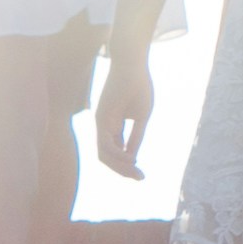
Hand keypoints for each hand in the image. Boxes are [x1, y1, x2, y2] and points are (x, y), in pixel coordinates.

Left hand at [93, 43, 154, 176]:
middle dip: (123, 171)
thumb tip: (133, 156)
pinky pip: (105, 144)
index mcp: (112, 126)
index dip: (127, 166)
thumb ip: (135, 136)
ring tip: (136, 172)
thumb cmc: (138, 86)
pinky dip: (118, 155)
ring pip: (103, 154)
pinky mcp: (101, 118)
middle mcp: (103, 126)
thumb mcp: (140, 117)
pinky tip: (131, 158)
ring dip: (120, 167)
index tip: (141, 174)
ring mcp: (100, 122)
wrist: (133, 65)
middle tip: (140, 178)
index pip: (115, 152)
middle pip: (107, 157)